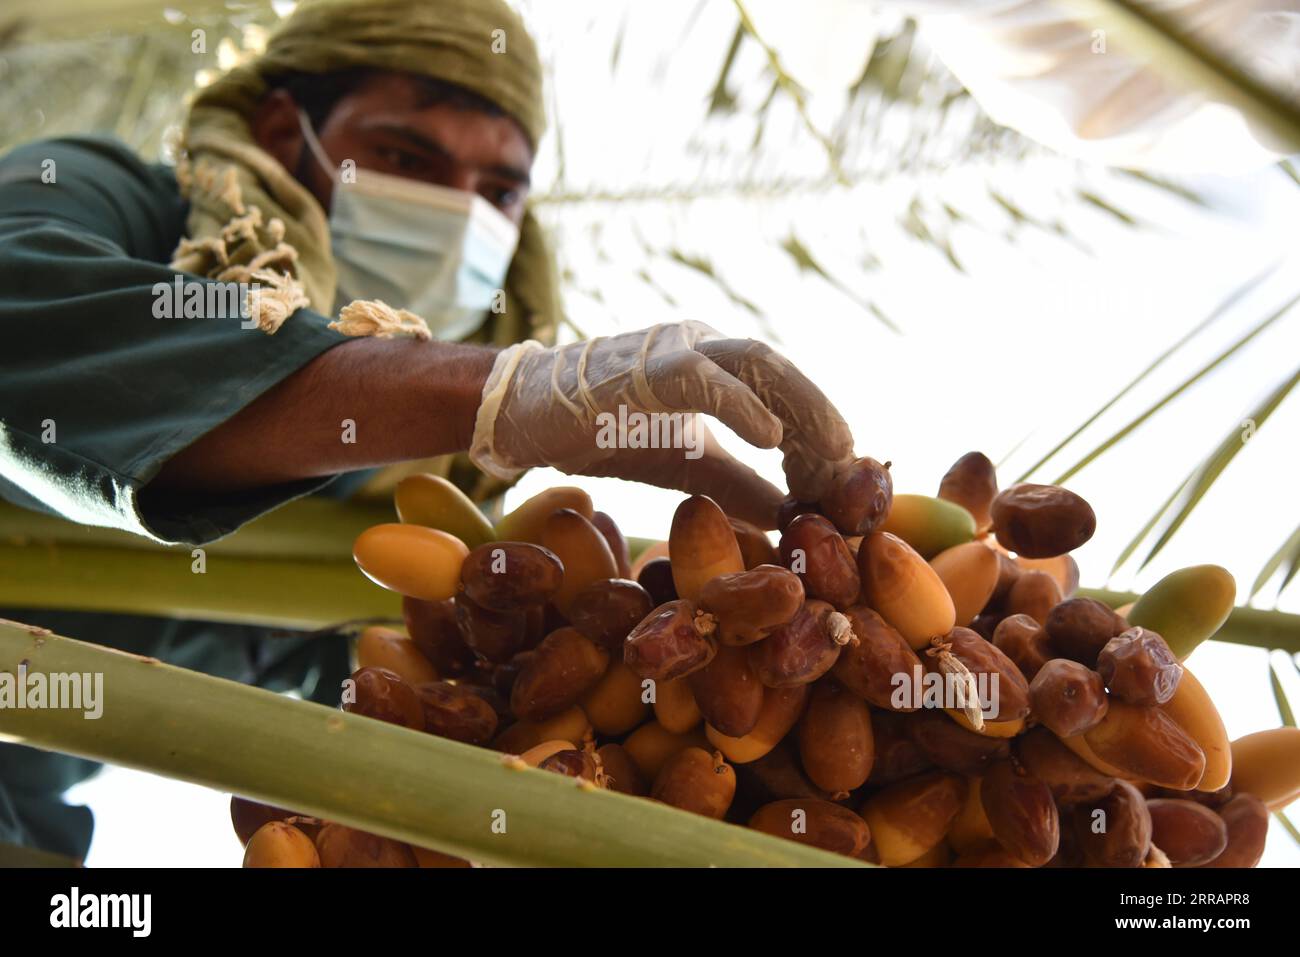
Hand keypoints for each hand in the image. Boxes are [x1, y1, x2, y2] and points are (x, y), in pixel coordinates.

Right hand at [468, 322, 854, 526]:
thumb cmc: (606, 432)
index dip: (819, 430)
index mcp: (715, 365)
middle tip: (856, 464)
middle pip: (781, 370)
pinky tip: (772, 437)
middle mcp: (702, 346)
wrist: (528, 416)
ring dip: (799, 406)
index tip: (846, 476)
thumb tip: (791, 516)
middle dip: (822, 415)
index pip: (782, 389)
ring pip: (755, 362)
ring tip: (831, 452)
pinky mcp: (643, 366)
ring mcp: (673, 348)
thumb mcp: (686, 465)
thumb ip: (738, 484)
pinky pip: (702, 378)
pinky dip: (742, 404)